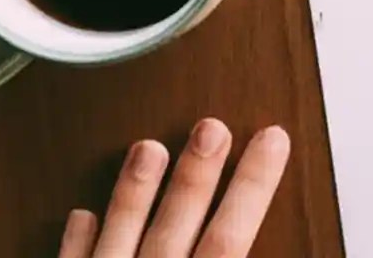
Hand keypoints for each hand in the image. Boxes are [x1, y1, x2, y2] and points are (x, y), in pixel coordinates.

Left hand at [58, 119, 290, 257]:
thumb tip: (294, 250)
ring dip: (134, 192)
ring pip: (121, 238)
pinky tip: (82, 215)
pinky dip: (77, 242)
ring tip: (147, 147)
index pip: (230, 237)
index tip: (272, 141)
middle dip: (197, 174)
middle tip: (211, 127)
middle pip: (176, 228)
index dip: (255, 185)